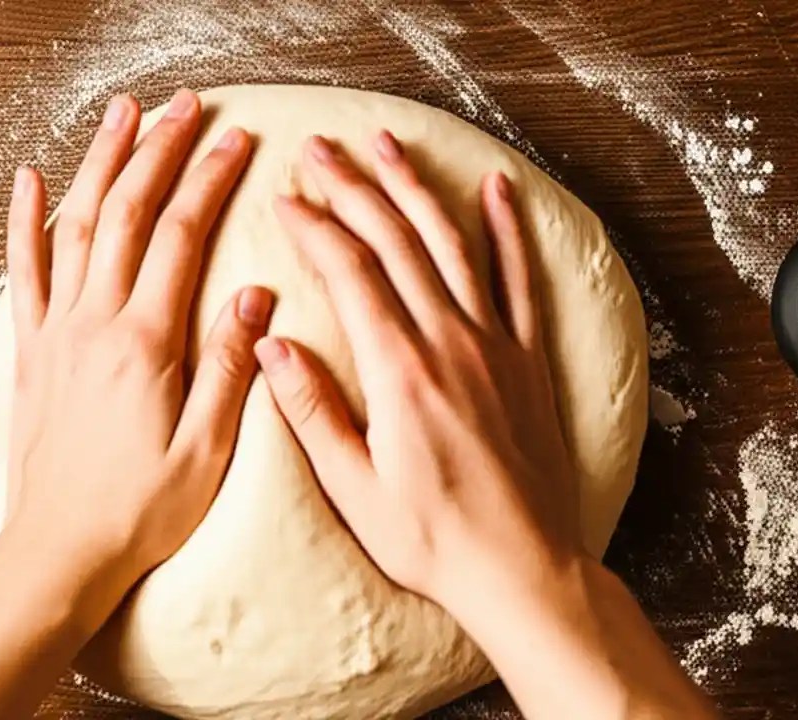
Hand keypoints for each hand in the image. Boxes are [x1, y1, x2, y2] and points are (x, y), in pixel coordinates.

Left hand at [2, 89, 267, 608]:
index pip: (181, 236)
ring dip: (99, 163)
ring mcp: (57, 333)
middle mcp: (95, 324)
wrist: (61, 551)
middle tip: (187, 106)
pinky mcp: (33, 352)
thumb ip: (232, 366)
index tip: (240, 140)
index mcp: (146, 343)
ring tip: (122, 115)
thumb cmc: (142, 509)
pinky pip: (23, 272)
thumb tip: (257, 294)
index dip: (211, 180)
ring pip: (74, 226)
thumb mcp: (208, 448)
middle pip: (126, 212)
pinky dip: (24, 221)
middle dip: (160, 151)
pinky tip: (30, 180)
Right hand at [258, 131, 580, 612]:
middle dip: (353, 187)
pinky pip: (520, 279)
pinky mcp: (528, 360)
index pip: (348, 272)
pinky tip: (496, 188)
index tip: (285, 196)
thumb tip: (269, 342)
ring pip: (452, 244)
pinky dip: (507, 229)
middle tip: (319, 148)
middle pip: (396, 242)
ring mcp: (496, 345)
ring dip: (416, 189)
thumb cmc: (432, 538)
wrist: (521, 567)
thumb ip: (311, 411)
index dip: (313, 226)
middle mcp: (450, 342)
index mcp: (399, 370)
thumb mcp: (353, 488)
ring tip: (386, 144)